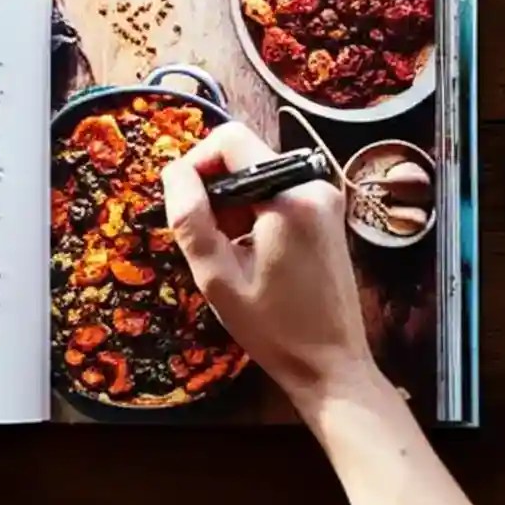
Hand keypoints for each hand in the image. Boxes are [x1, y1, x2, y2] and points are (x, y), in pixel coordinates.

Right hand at [161, 122, 374, 406]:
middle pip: (244, 156)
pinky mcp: (328, 213)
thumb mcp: (217, 278)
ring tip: (227, 253)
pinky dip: (254, 212)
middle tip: (204, 238)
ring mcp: (326, 197)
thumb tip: (172, 173)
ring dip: (232, 204)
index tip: (183, 205)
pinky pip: (277, 192)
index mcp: (290, 196)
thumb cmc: (273, 329)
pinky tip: (250, 254)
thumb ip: (191, 219)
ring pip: (258, 175)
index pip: (230, 140)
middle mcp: (314, 184)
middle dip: (214, 190)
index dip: (195, 163)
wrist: (332, 364)